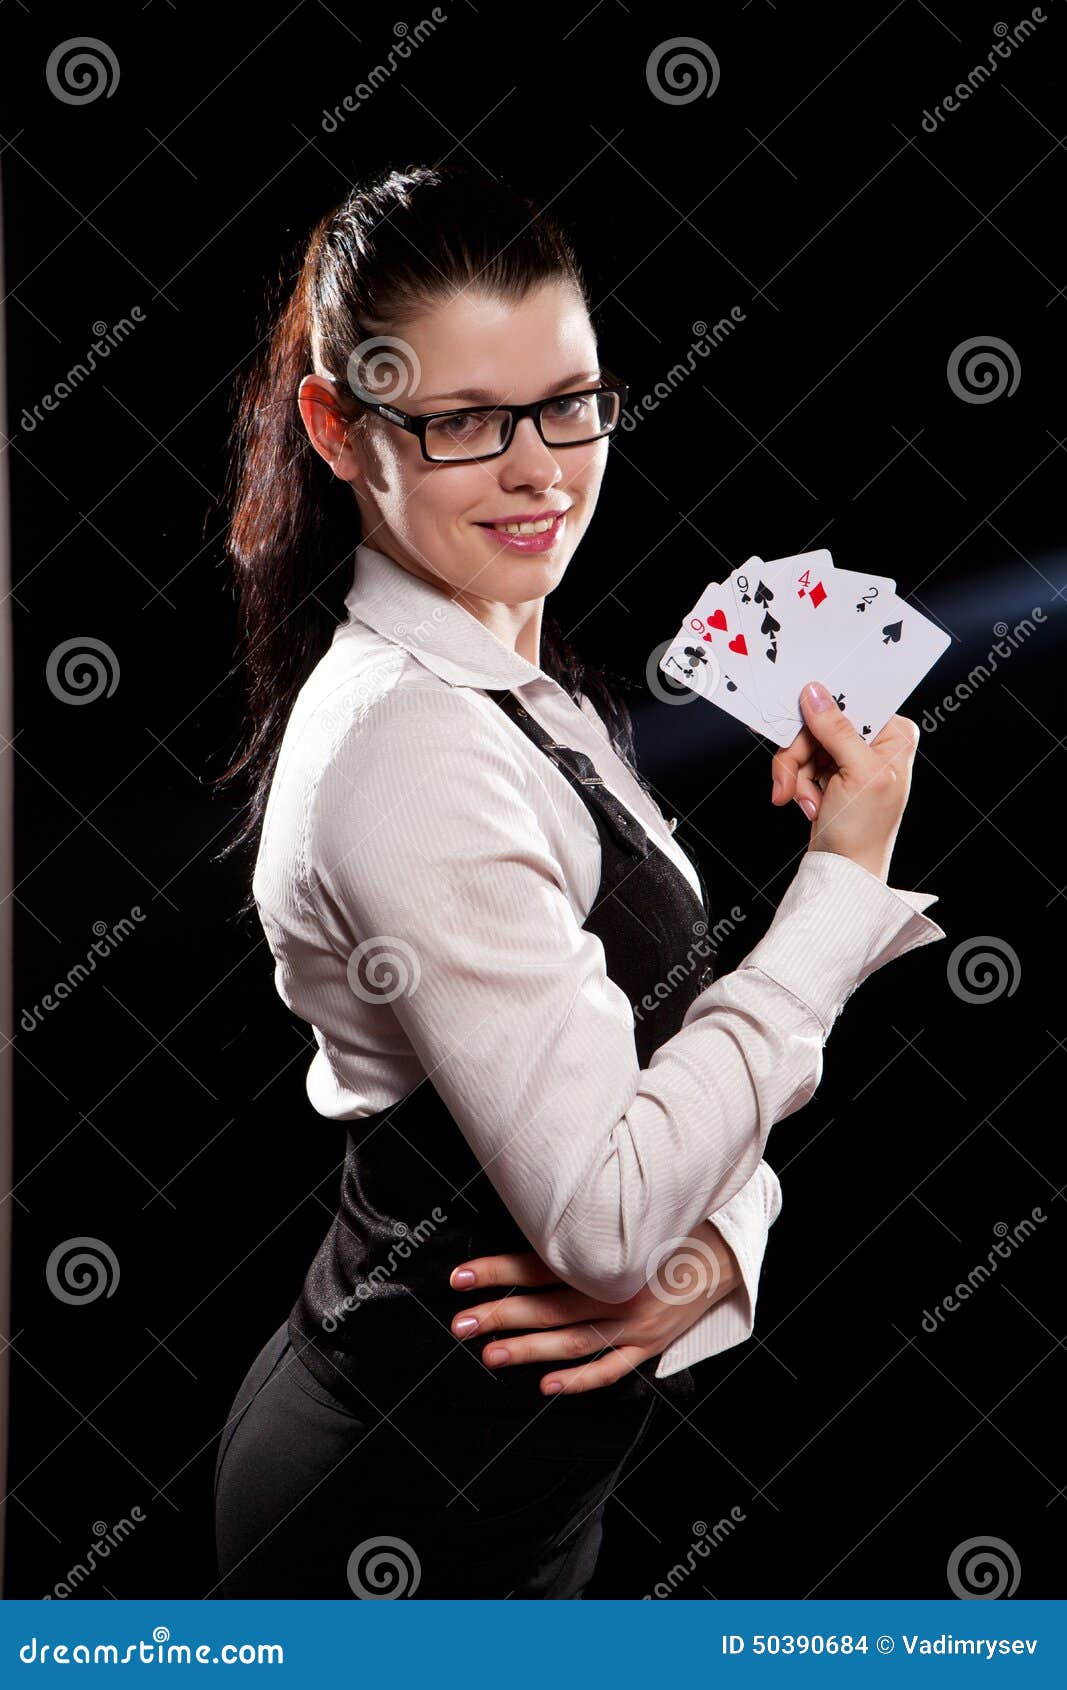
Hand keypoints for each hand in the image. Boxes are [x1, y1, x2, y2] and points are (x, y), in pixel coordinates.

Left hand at [447, 1220, 740, 1394]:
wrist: (722, 1251)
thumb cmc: (666, 1229)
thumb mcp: (628, 1218)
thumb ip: (584, 1230)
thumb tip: (529, 1230)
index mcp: (609, 1254)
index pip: (542, 1263)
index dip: (497, 1270)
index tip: (459, 1278)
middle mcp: (620, 1291)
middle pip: (550, 1306)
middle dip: (500, 1314)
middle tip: (461, 1324)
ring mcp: (636, 1322)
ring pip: (574, 1340)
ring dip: (529, 1348)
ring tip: (490, 1353)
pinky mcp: (650, 1345)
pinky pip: (611, 1368)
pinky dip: (579, 1380)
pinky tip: (547, 1385)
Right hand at [765, 682, 920, 882]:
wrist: (844, 872)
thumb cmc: (864, 832)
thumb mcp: (857, 773)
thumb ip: (836, 729)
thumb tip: (815, 693)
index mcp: (894, 735)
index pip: (852, 702)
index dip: (821, 709)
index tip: (797, 716)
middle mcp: (874, 743)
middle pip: (819, 723)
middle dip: (800, 754)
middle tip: (791, 781)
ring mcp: (849, 759)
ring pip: (804, 743)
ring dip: (796, 773)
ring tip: (804, 801)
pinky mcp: (829, 774)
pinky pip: (799, 762)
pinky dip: (796, 783)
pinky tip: (807, 804)